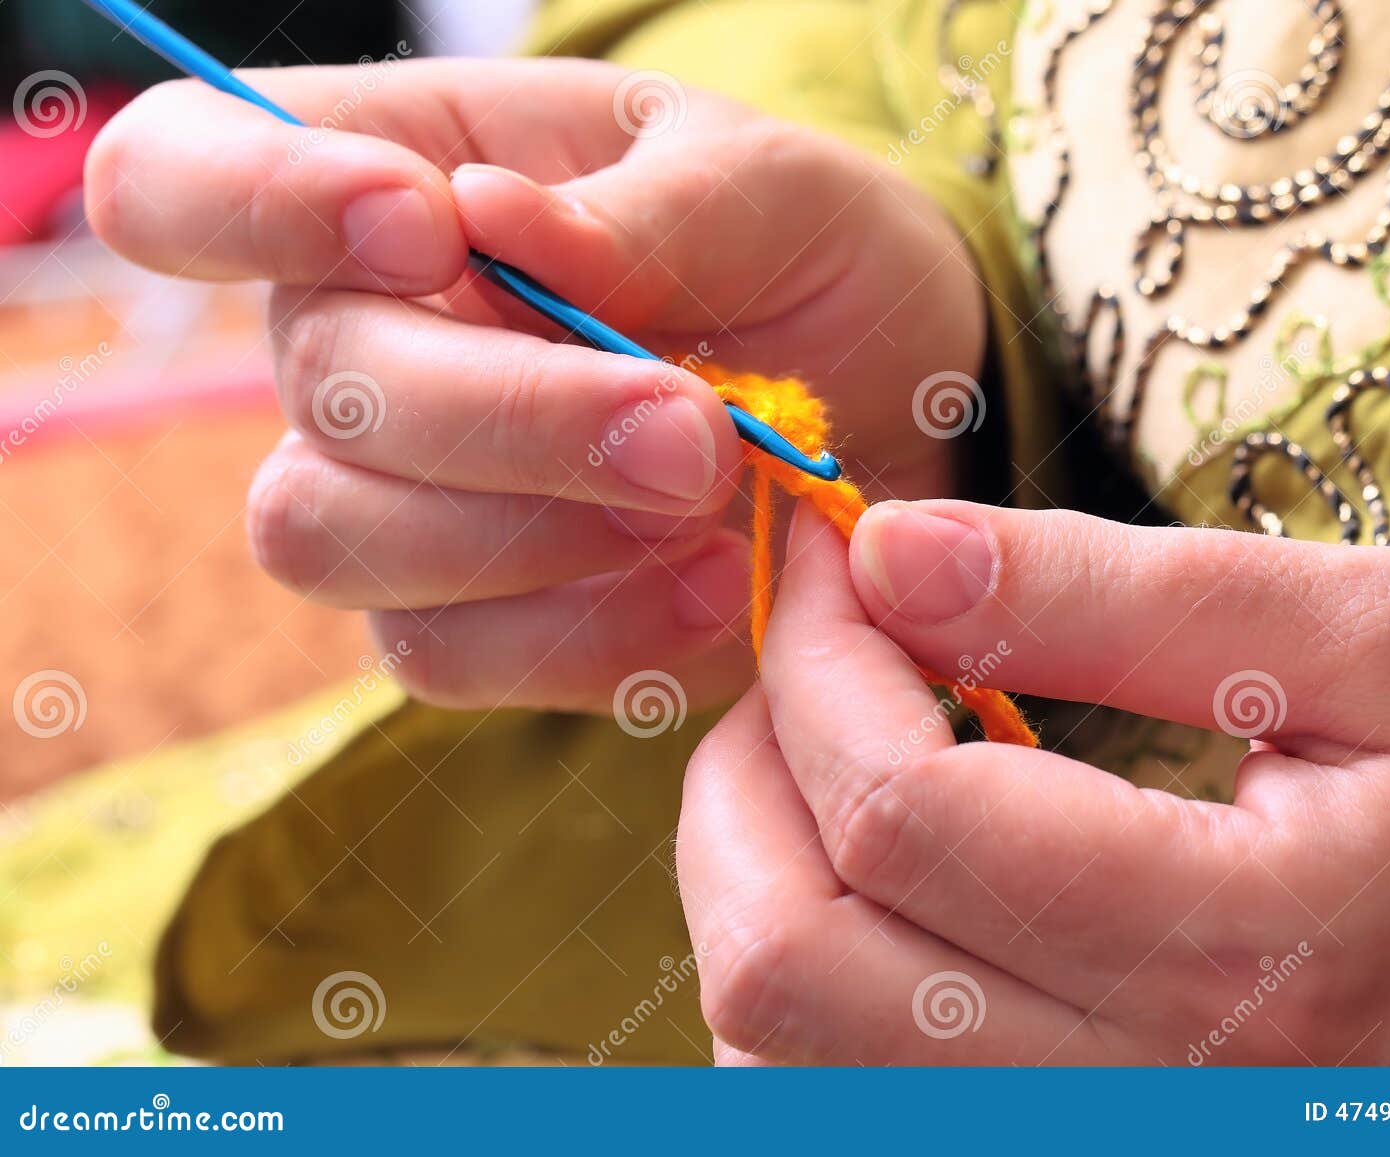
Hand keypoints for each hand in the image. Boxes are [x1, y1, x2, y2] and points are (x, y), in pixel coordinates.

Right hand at [86, 59, 983, 711]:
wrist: (894, 414)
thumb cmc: (812, 263)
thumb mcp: (772, 191)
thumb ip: (646, 211)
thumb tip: (490, 225)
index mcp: (392, 178)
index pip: (186, 174)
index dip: (251, 202)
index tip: (422, 230)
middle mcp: (358, 342)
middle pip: (314, 392)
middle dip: (511, 421)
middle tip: (692, 432)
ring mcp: (397, 497)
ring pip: (340, 540)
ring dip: (536, 537)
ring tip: (713, 502)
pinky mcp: (470, 624)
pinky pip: (450, 660)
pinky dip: (592, 635)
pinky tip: (720, 585)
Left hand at [678, 501, 1389, 1063]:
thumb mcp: (1383, 652)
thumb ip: (1123, 594)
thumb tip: (896, 553)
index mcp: (1234, 962)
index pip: (901, 809)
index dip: (820, 658)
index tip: (834, 555)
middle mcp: (1137, 1107)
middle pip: (791, 964)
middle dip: (744, 776)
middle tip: (809, 655)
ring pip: (777, 1065)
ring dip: (752, 881)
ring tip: (832, 753)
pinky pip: (819, 1110)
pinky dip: (798, 988)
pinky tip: (877, 884)